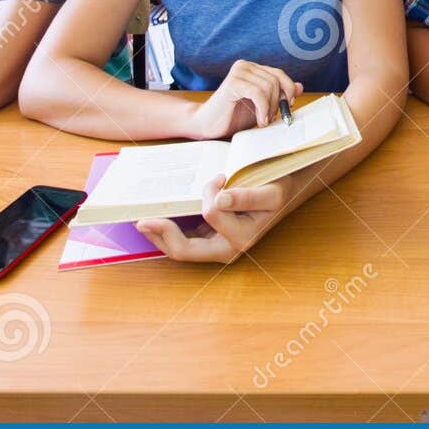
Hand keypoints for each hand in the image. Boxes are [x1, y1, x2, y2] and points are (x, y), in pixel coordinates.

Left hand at [136, 178, 287, 262]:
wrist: (287, 195)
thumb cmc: (279, 192)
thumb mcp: (269, 192)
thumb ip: (246, 197)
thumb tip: (221, 199)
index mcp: (240, 239)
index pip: (211, 216)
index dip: (209, 194)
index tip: (219, 177)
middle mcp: (226, 249)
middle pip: (184, 250)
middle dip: (161, 235)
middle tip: (141, 221)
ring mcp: (217, 245)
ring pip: (180, 248)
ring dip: (161, 236)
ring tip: (144, 222)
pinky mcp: (211, 239)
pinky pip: (185, 241)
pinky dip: (170, 232)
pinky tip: (159, 220)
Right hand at [186, 60, 301, 139]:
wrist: (207, 125)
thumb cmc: (233, 117)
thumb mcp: (261, 107)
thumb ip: (278, 96)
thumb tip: (300, 86)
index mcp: (252, 69)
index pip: (279, 74)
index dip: (288, 89)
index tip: (288, 106)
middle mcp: (245, 66)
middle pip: (276, 80)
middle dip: (278, 102)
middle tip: (271, 118)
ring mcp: (238, 72)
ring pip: (269, 86)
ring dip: (270, 108)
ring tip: (262, 121)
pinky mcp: (232, 82)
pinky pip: (258, 92)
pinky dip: (263, 108)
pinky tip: (260, 120)